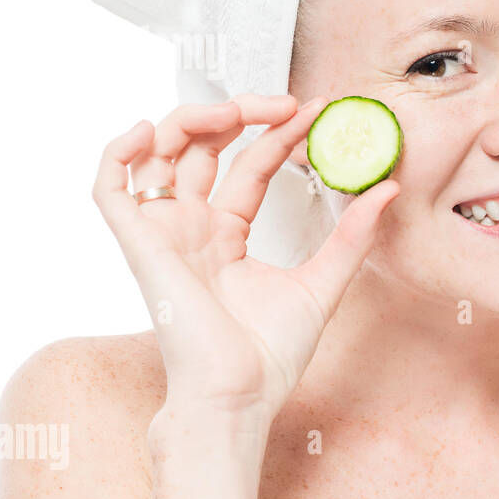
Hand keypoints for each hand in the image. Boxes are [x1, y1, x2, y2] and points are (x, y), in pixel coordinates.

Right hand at [92, 94, 398, 421]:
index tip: (316, 109)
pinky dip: (120, 150)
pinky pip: (109, 186)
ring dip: (191, 118)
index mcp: (226, 236)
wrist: (239, 396)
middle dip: (240, 114)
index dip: (278, 133)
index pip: (250, 166)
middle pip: (203, 148)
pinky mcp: (138, 244)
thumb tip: (390, 187)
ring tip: (236, 109)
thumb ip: (353, 235)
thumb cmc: (271, 356)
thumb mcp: (325, 282)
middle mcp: (191, 228)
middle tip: (286, 102)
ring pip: (159, 153)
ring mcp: (163, 234)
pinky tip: (152, 128)